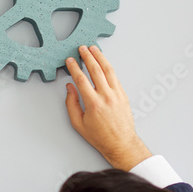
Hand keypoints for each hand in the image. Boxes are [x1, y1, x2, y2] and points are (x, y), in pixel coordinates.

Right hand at [65, 45, 151, 170]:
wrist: (121, 143)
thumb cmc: (99, 136)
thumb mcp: (78, 123)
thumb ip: (71, 104)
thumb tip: (69, 88)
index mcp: (93, 103)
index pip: (81, 80)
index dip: (74, 68)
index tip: (70, 60)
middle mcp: (106, 96)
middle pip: (96, 71)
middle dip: (88, 57)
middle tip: (82, 48)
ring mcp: (117, 95)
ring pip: (108, 71)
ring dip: (100, 58)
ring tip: (94, 49)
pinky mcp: (123, 95)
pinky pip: (115, 77)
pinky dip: (108, 68)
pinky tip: (104, 62)